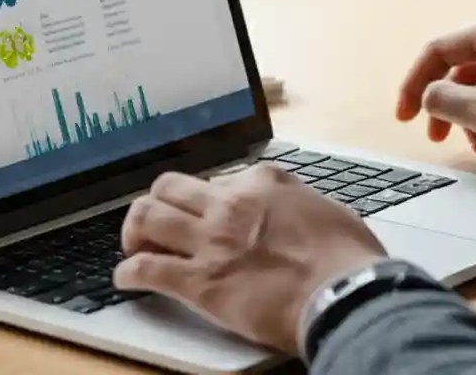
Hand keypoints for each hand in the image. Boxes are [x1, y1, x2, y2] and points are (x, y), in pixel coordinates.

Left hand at [114, 165, 385, 353]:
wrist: (344, 295)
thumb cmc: (348, 259)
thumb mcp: (326, 211)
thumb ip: (295, 204)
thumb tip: (291, 213)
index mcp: (262, 182)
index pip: (218, 179)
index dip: (209, 199)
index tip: (210, 214)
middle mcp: (230, 203)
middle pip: (169, 187)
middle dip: (158, 203)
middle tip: (158, 225)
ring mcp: (211, 240)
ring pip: (147, 217)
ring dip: (134, 231)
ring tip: (135, 246)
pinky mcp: (199, 282)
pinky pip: (146, 269)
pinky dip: (129, 273)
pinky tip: (128, 279)